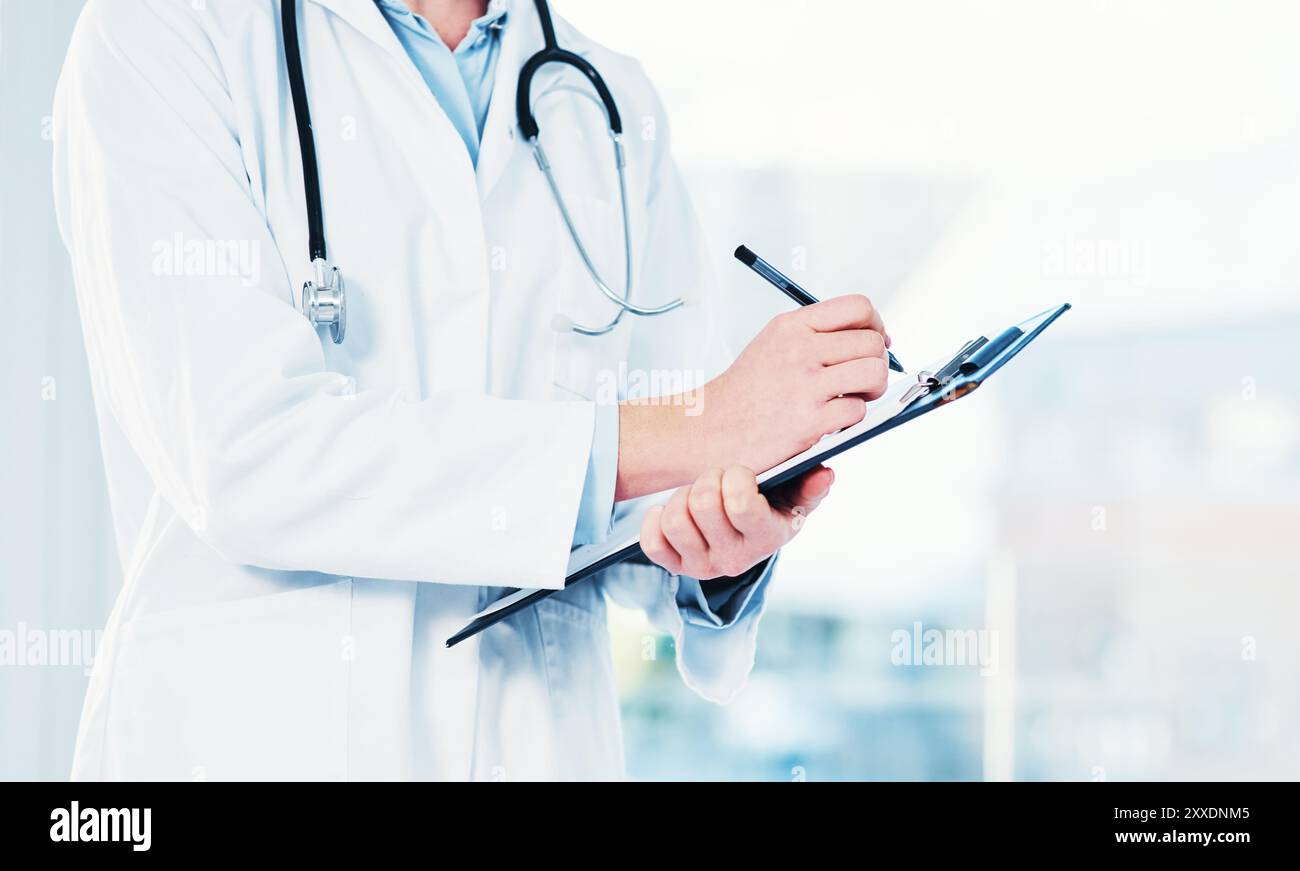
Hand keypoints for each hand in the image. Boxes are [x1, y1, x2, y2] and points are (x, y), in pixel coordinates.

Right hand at [616, 293, 887, 500]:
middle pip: (872, 342)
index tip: (874, 342)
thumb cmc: (745, 390)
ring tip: (854, 397)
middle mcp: (799, 350)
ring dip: (872, 389)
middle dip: (877, 362)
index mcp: (792, 326)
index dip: (876, 326)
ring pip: (873, 373)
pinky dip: (852, 418)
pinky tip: (833, 419)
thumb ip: (816, 334)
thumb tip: (871, 335)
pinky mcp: (808, 421)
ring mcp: (804, 385)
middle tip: (861, 378)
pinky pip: (857, 410)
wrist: (709, 427)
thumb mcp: (774, 343)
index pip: (858, 308)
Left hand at [640, 464, 833, 579]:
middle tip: (717, 479)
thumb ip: (811, 486)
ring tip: (697, 495)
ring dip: (682, 497)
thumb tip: (824, 474)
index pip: (741, 504)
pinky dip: (654, 519)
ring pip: (674, 520)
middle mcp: (734, 560)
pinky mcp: (676, 567)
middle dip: (708, 479)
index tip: (740, 472)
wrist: (750, 537)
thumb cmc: (774, 507)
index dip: (735, 477)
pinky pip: (652, 543)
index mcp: (767, 539)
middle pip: (703, 504)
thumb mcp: (797, 498)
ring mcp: (703, 567)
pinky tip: (673, 511)